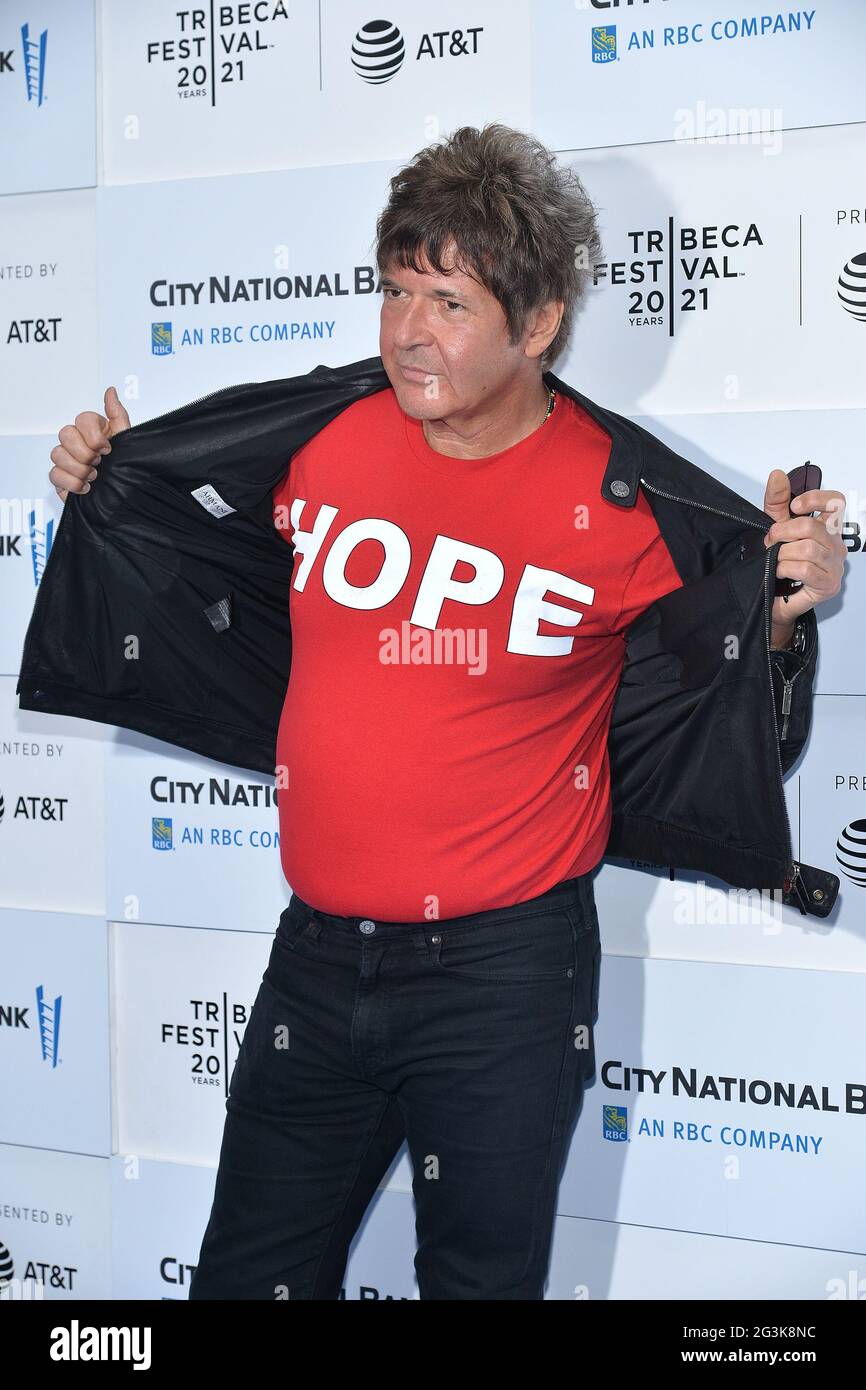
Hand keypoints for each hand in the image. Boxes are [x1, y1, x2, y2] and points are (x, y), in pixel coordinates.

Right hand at [49, 386, 131, 501]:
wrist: (126, 502)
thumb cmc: (128, 471)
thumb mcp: (128, 442)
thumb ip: (118, 415)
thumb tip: (110, 391)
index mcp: (94, 431)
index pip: (82, 418)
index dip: (93, 434)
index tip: (107, 448)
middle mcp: (79, 444)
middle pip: (65, 434)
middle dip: (85, 452)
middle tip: (100, 463)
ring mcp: (67, 461)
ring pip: (57, 454)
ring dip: (79, 468)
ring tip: (95, 477)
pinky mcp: (61, 480)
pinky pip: (53, 474)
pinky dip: (72, 483)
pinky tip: (86, 488)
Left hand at [762, 468, 845, 644]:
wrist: (773, 599)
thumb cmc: (779, 563)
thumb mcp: (775, 527)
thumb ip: (777, 502)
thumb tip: (777, 475)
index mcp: (827, 528)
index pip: (836, 502)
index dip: (815, 498)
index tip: (794, 506)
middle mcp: (835, 545)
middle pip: (812, 526)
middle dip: (782, 532)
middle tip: (770, 540)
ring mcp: (835, 566)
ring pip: (808, 549)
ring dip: (782, 553)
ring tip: (775, 559)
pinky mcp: (829, 584)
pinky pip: (807, 569)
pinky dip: (786, 568)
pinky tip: (780, 572)